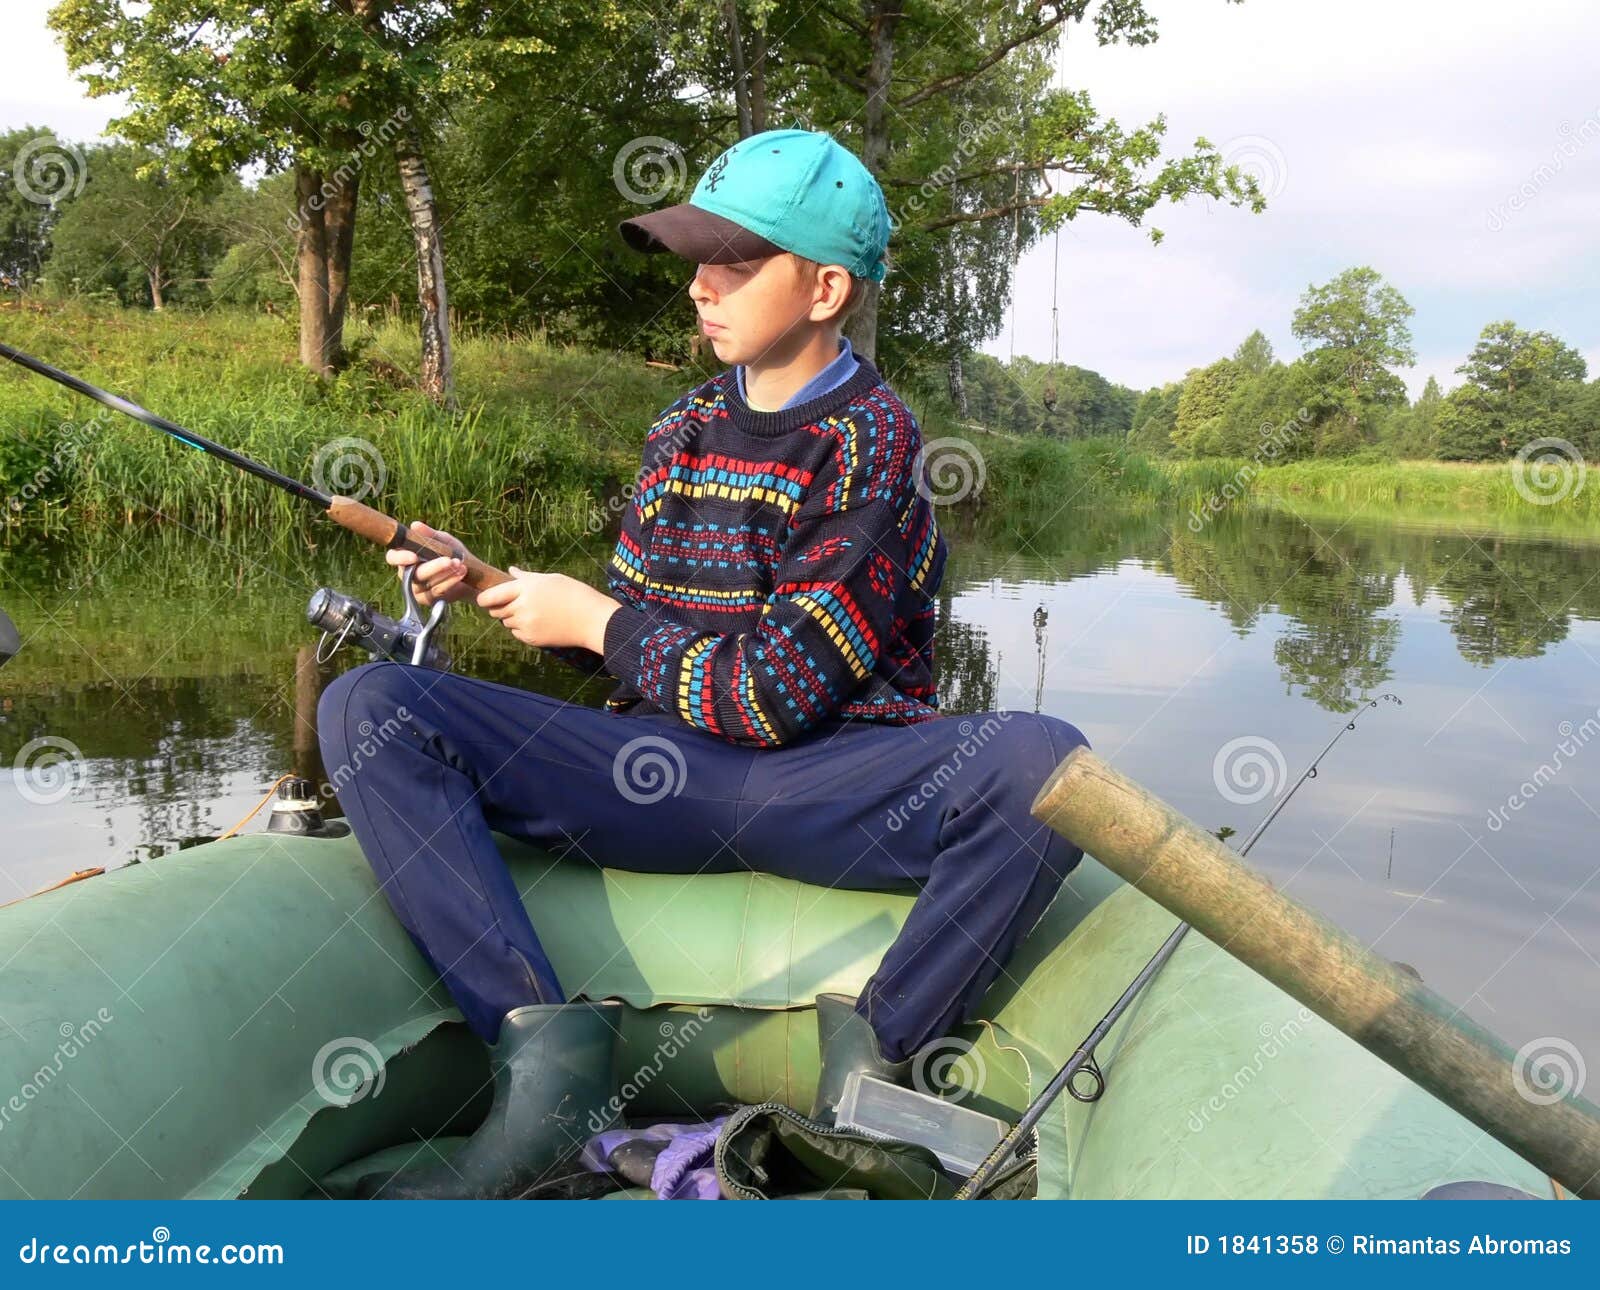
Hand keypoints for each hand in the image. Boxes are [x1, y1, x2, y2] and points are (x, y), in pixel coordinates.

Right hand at [386, 520, 474, 608]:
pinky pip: (437, 591)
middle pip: (414, 573)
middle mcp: (406, 574)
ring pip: (427, 583)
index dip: (400, 558)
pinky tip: (461, 573)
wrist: (469, 572)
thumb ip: (430, 534)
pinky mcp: (427, 599)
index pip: (392, 558)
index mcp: (405, 556)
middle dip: (433, 566)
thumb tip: (415, 526)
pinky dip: (451, 581)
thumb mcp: (442, 540)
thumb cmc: (451, 552)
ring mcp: (416, 588)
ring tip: (460, 564)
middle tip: (450, 560)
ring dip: (446, 573)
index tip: (414, 556)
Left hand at [475, 567, 620, 651]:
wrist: (592, 619)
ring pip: (506, 622)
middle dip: (500, 607)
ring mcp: (526, 624)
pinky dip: (522, 629)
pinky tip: (539, 623)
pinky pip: (517, 633)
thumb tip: (511, 571)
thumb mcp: (551, 579)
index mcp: (525, 588)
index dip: (484, 598)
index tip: (485, 599)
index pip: (491, 596)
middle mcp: (522, 607)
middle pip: (495, 610)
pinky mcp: (532, 639)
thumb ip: (526, 577)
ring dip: (512, 618)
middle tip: (514, 604)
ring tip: (533, 612)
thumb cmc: (574, 594)